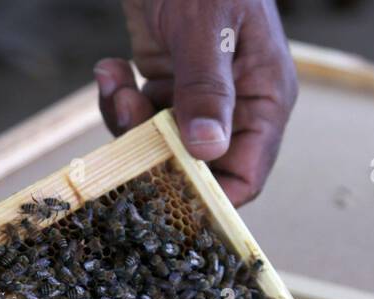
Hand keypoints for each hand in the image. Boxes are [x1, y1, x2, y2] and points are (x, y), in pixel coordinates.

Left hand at [96, 0, 296, 204]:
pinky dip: (117, 100)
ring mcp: (196, 97)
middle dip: (153, 154)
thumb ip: (206, 89)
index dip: (209, 195)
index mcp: (264, 98)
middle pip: (196, 167)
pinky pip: (138, 116)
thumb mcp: (207, 27)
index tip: (167, 193)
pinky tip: (110, 68)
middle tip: (127, 122)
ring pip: (158, 145)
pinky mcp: (163, 83)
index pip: (246, 175)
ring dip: (126, 123)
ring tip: (114, 83)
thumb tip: (207, 149)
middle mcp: (234, 106)